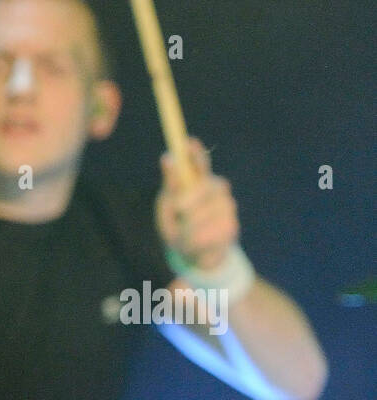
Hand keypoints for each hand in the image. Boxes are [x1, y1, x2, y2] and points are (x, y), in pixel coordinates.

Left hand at [155, 138, 239, 272]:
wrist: (194, 256)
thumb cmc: (178, 226)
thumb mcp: (167, 207)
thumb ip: (171, 185)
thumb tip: (168, 157)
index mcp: (199, 182)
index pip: (200, 164)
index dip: (195, 153)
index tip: (188, 143)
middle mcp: (216, 190)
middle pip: (204, 187)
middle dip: (188, 199)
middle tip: (180, 210)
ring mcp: (227, 207)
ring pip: (203, 213)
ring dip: (187, 227)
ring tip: (184, 233)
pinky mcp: (230, 226)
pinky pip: (207, 232)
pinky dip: (194, 240)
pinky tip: (195, 242)